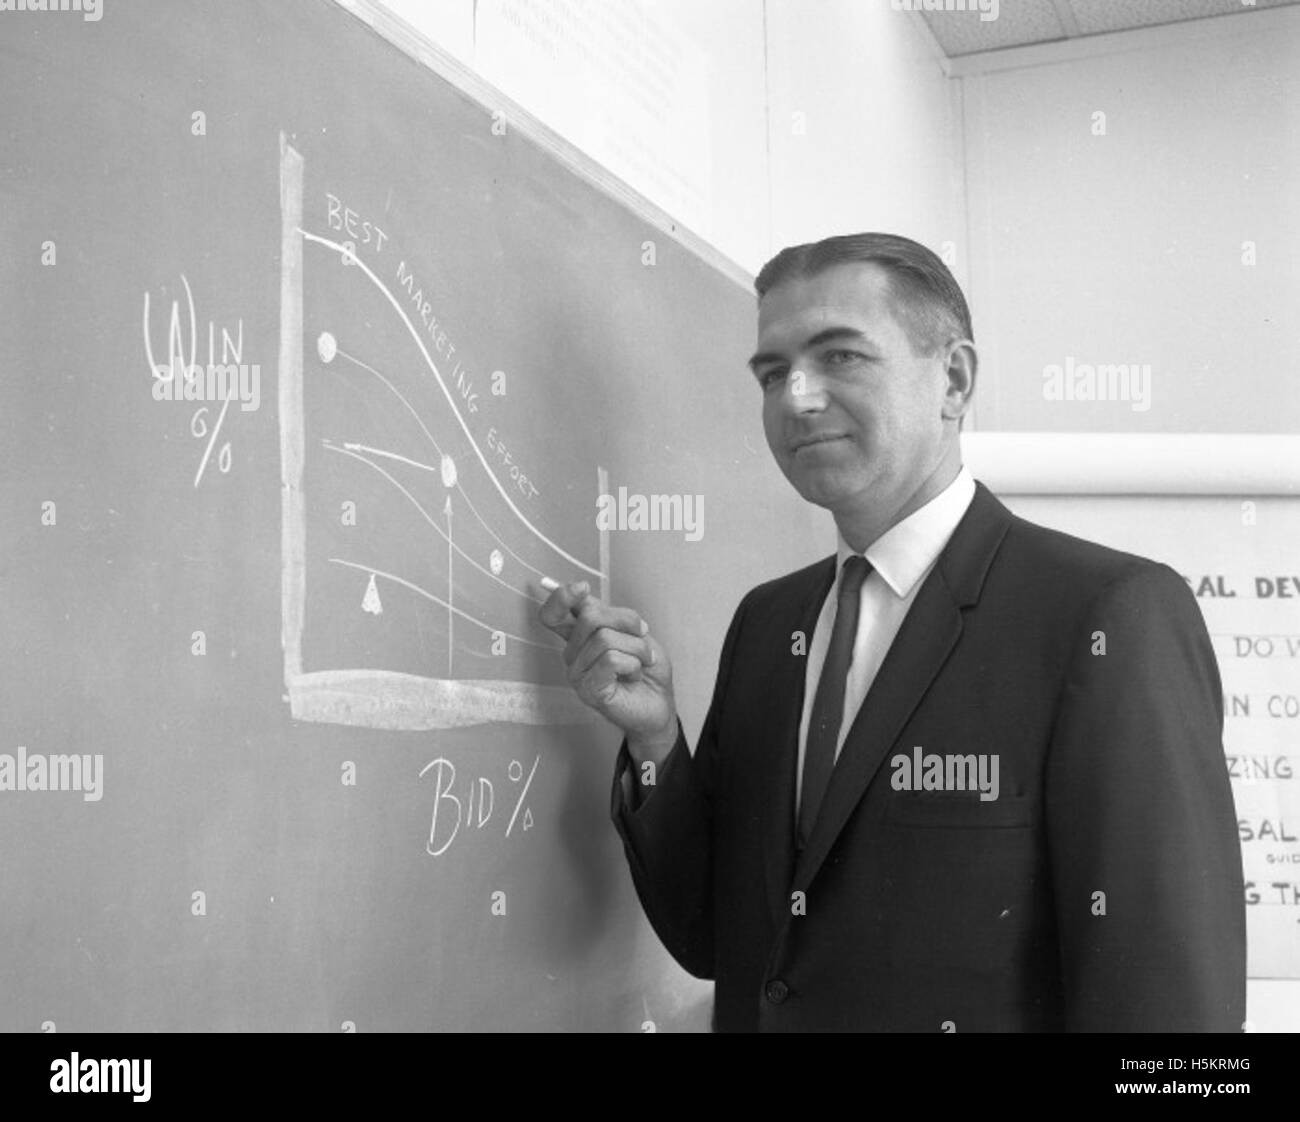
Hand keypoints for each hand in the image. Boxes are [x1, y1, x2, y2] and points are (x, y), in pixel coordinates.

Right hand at [539, 581, 677, 756]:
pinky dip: (633, 664)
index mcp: (580, 637)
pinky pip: (612, 660)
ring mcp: (577, 673)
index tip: (582, 588)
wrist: (660, 703)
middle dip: (627, 621)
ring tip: (642, 663)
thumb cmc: (646, 668)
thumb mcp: (634, 632)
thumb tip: (584, 595)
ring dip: (637, 648)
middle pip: (590, 617)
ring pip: (606, 639)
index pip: (553, 614)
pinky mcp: (588, 690)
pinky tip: (634, 676)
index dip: (561, 597)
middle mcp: (573, 654)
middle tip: (644, 636)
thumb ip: (609, 615)